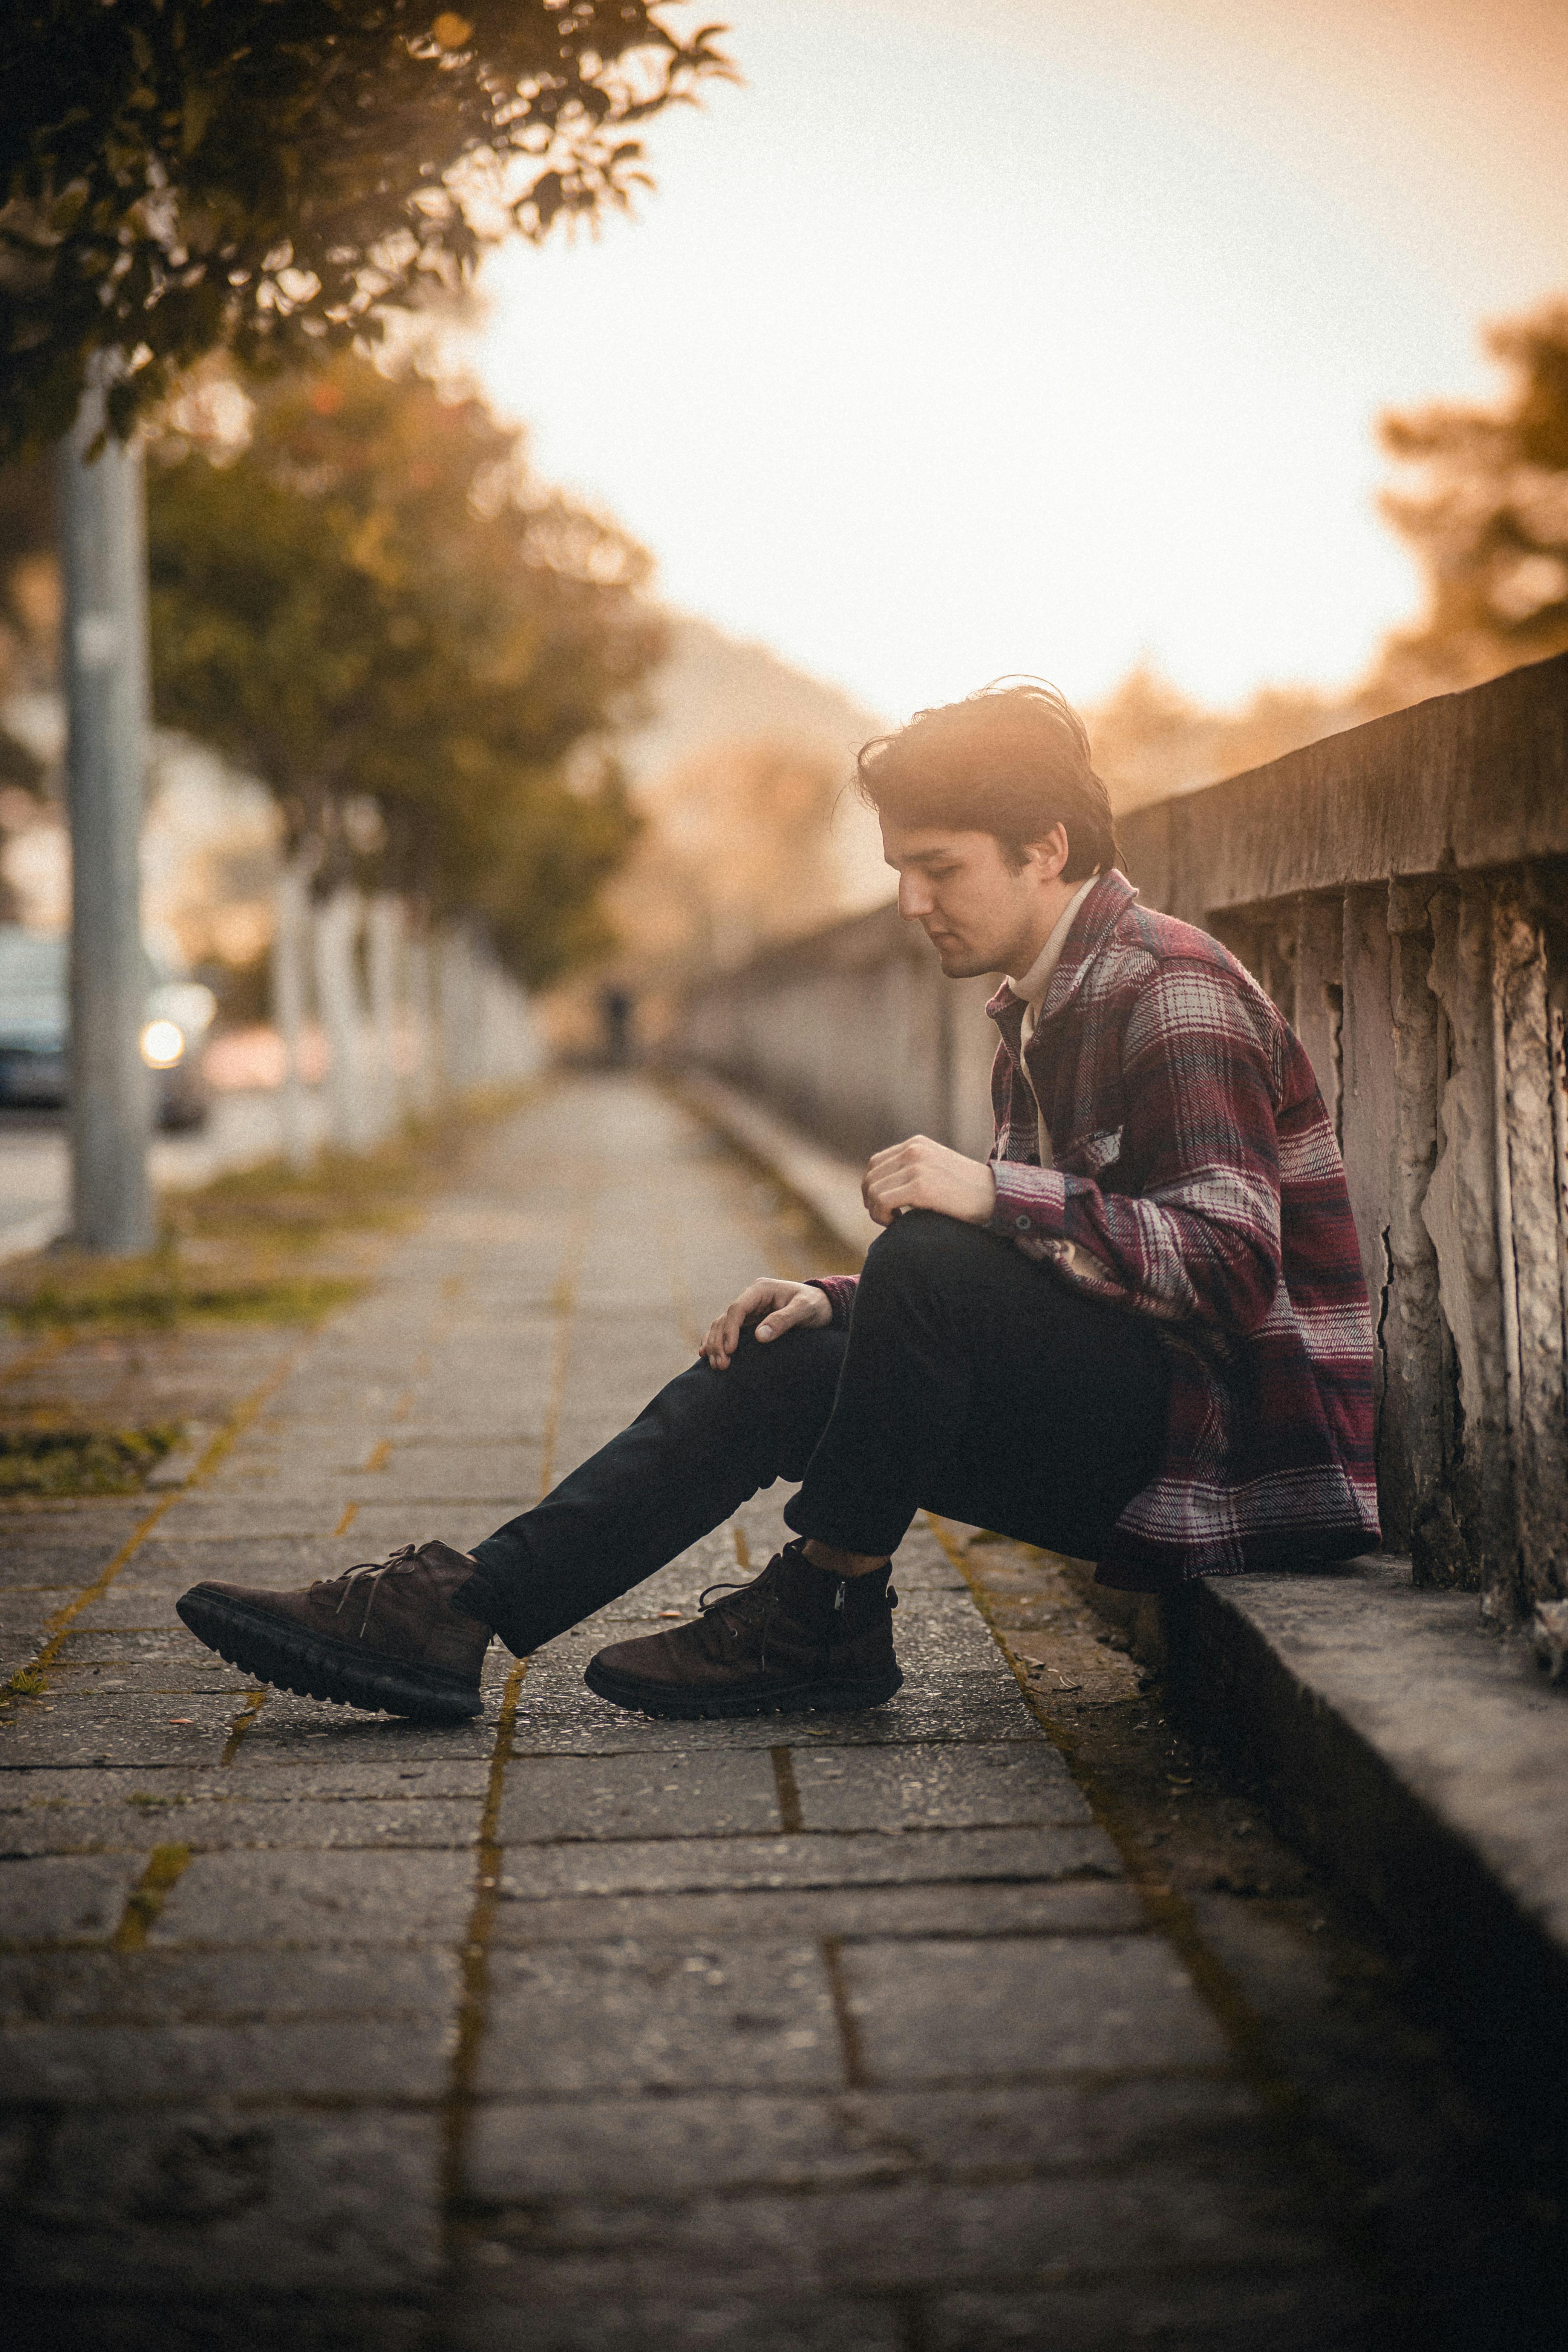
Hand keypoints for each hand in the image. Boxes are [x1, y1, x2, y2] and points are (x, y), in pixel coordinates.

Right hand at [700, 1277, 832, 1367]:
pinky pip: (727, 1331)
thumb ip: (783, 1320)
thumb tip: (760, 1336)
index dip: (730, 1330)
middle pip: (725, 1319)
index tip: (731, 1350)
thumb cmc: (815, 1304)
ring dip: (715, 1344)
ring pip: (722, 1325)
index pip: (737, 1309)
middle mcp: (750, 1298)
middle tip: (722, 1365)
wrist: (823, 1305)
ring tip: (716, 1365)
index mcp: (760, 1289)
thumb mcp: (804, 1309)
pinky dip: (716, 1342)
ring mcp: (748, 1310)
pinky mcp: (749, 1322)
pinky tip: (707, 1355)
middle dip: (719, 1342)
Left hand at [862, 1134, 997, 1228]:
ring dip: (877, 1211)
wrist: (998, 1196)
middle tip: (888, 1217)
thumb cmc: (969, 1192)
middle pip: (870, 1178)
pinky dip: (882, 1216)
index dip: (873, 1188)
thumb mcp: (937, 1168)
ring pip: (873, 1191)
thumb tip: (881, 1189)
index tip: (885, 1207)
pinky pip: (883, 1201)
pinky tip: (898, 1222)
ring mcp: (917, 1167)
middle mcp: (913, 1150)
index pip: (875, 1164)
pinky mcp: (921, 1187)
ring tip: (894, 1221)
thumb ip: (912, 1170)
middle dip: (872, 1202)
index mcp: (916, 1144)